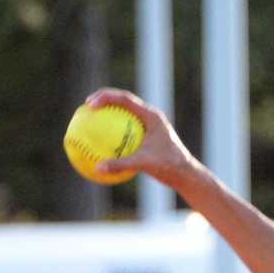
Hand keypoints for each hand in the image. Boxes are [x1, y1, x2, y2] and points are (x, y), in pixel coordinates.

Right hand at [83, 88, 198, 186]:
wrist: (186, 175)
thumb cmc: (169, 167)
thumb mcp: (144, 164)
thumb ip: (121, 165)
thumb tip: (98, 168)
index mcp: (150, 116)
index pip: (124, 99)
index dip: (105, 97)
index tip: (90, 104)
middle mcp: (150, 117)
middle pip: (123, 101)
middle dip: (104, 100)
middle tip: (87, 105)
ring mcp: (149, 126)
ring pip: (125, 115)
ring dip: (109, 114)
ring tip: (91, 119)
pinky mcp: (148, 137)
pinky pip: (128, 131)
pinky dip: (115, 133)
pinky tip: (102, 143)